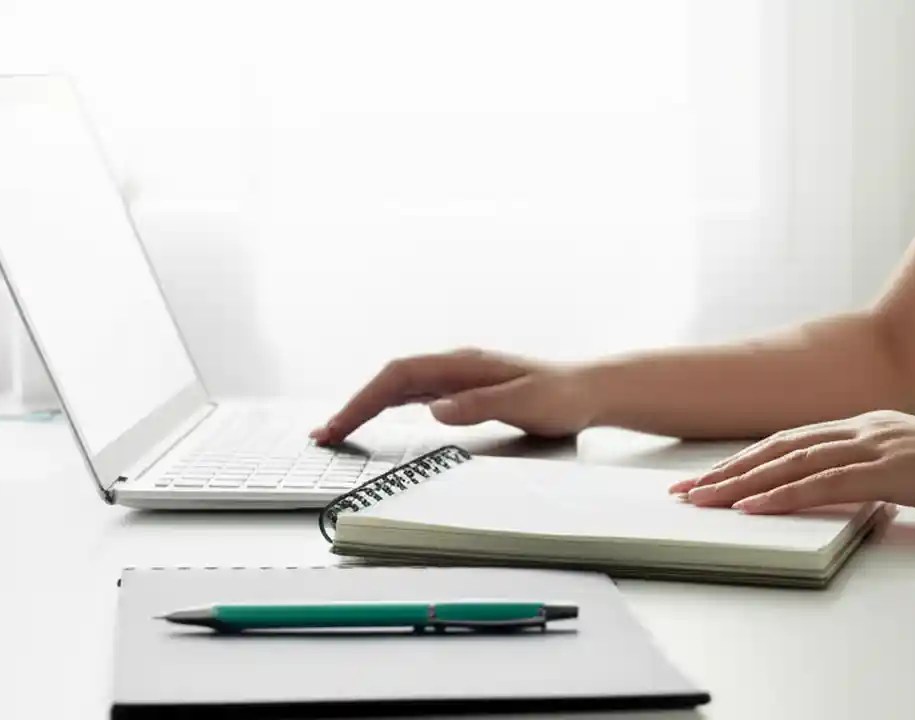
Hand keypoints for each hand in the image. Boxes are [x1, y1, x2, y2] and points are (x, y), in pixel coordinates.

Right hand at [310, 348, 595, 443]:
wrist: (590, 389)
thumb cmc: (562, 396)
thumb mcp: (524, 404)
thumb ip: (478, 405)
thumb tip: (434, 409)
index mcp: (463, 365)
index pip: (398, 376)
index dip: (363, 399)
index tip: (339, 423)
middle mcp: (455, 366)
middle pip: (390, 380)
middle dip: (354, 405)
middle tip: (324, 434)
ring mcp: (459, 376)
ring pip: (400, 385)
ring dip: (367, 404)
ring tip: (339, 427)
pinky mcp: (465, 388)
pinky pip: (416, 392)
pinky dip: (389, 404)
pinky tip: (381, 414)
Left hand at [668, 410, 914, 537]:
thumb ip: (873, 475)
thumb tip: (839, 493)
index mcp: (869, 425)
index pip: (791, 441)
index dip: (744, 460)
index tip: (707, 480)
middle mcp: (868, 427)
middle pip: (780, 447)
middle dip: (726, 471)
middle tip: (685, 492)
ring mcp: (884, 444)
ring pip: (795, 462)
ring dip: (743, 484)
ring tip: (703, 502)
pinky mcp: (901, 470)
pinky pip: (829, 484)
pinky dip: (786, 495)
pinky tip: (754, 508)